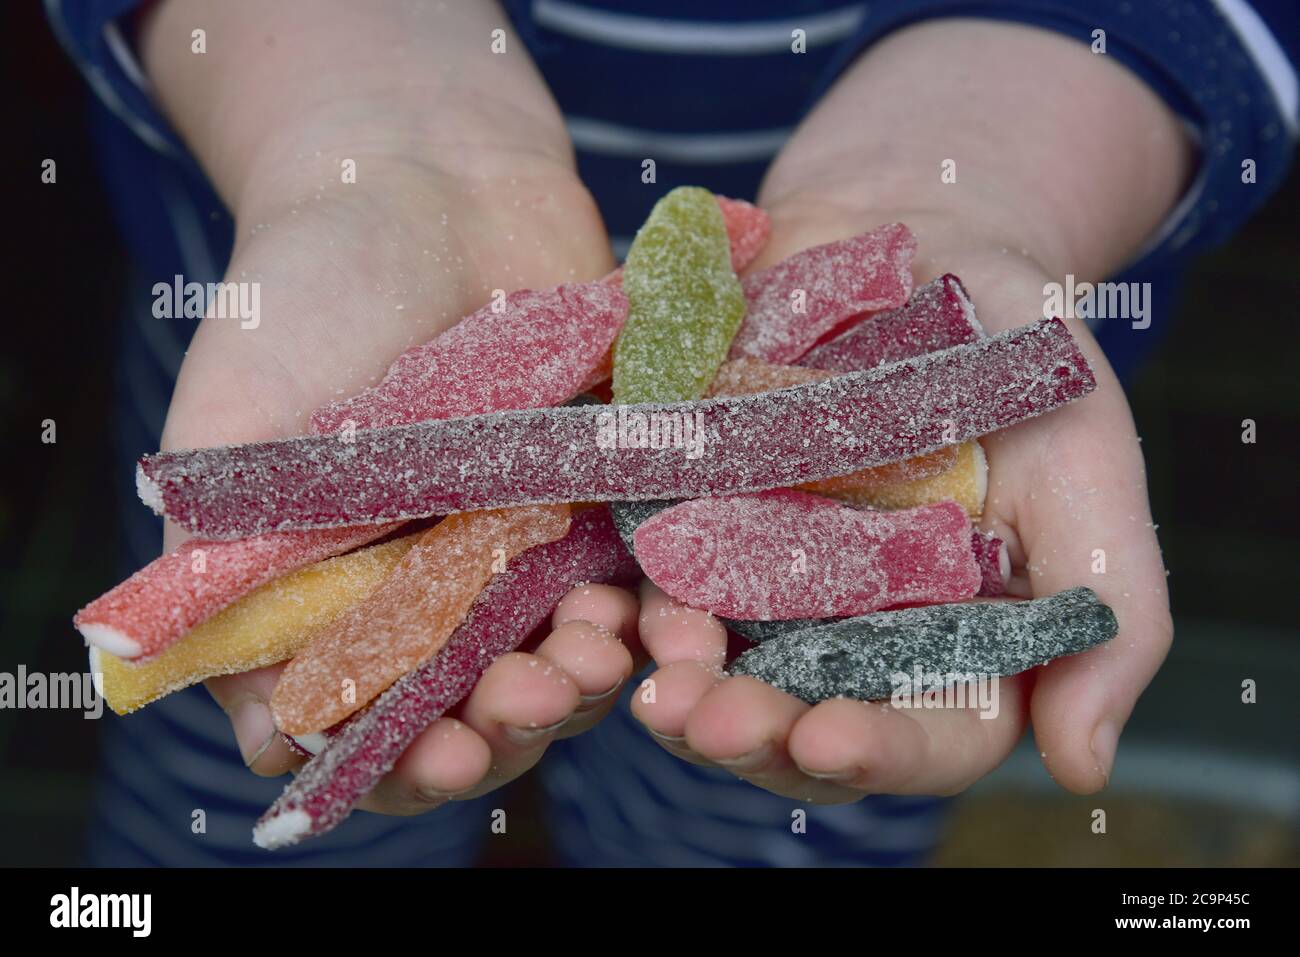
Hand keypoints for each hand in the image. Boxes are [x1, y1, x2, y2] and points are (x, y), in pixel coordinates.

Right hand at [141, 0, 642, 810]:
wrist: (421, 182)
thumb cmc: (301, 300)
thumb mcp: (232, 438)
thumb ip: (225, 580)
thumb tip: (269, 742)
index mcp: (343, 595)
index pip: (379, 722)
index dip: (412, 762)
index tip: (448, 757)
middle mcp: (438, 587)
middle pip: (487, 702)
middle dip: (516, 720)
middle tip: (537, 696)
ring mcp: (527, 544)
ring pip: (569, 651)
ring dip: (590, 672)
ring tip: (598, 648)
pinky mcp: (606, 493)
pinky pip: (640, 572)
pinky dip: (656, 603)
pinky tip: (664, 608)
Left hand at [629, 19, 1183, 800]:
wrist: (915, 239)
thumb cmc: (1015, 354)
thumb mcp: (1085, 464)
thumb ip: (1106, 610)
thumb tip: (1084, 771)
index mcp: (952, 637)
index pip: (926, 733)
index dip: (881, 749)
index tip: (832, 738)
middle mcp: (851, 629)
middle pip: (801, 720)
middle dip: (754, 734)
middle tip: (708, 721)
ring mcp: (765, 580)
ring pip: (718, 667)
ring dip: (681, 683)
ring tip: (656, 678)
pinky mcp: (695, 519)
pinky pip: (651, 578)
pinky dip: (628, 604)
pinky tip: (609, 608)